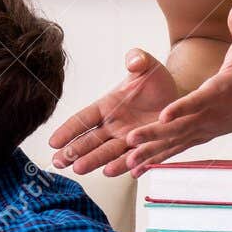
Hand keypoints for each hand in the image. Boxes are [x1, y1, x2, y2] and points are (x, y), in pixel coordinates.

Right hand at [49, 46, 180, 176]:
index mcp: (107, 106)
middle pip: (89, 140)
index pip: (83, 118)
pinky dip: (123, 166)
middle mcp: (113, 125)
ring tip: (78, 169)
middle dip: (74, 150)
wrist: (178, 98)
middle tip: (59, 161)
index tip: (53, 141)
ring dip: (92, 160)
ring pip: (106, 152)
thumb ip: (138, 59)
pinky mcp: (144, 148)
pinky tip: (110, 172)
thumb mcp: (148, 65)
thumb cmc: (157, 81)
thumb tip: (134, 60)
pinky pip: (132, 159)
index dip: (68, 129)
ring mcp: (127, 139)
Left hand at [121, 3, 231, 174]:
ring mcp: (206, 129)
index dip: (182, 107)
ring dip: (152, 152)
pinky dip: (159, 159)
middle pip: (180, 126)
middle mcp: (211, 115)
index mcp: (219, 92)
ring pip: (176, 142)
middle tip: (130, 140)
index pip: (199, 100)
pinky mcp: (202, 136)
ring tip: (129, 162)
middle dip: (155, 134)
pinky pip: (178, 149)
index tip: (165, 114)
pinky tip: (138, 168)